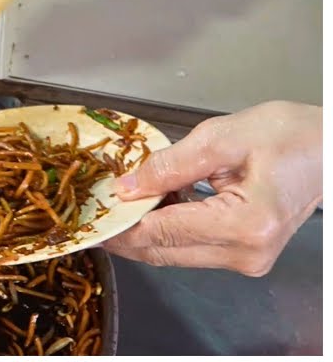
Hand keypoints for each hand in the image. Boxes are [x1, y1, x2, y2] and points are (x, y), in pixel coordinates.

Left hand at [103, 101, 321, 275]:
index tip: (88, 214)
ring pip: (174, 253)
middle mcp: (247, 254)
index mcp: (244, 225)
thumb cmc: (292, 136)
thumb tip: (128, 186)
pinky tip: (154, 202)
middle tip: (92, 206)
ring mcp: (249, 260)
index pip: (161, 233)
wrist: (331, 148)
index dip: (119, 224)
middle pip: (163, 252)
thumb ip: (170, 165)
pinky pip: (191, 247)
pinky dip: (167, 227)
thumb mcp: (222, 138)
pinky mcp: (246, 255)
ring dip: (144, 229)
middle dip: (124, 231)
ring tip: (120, 198)